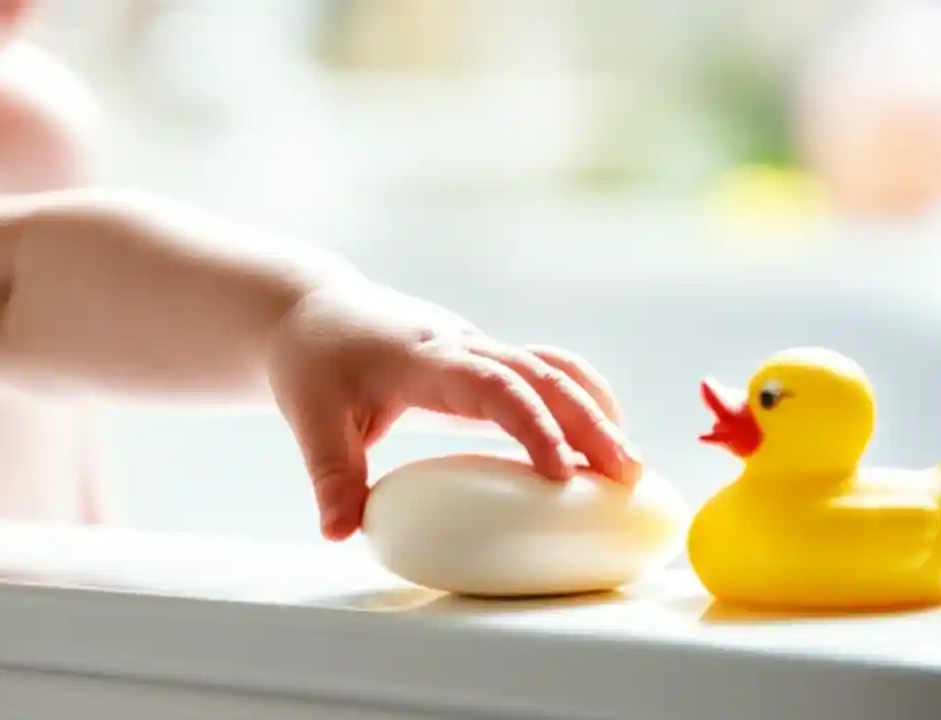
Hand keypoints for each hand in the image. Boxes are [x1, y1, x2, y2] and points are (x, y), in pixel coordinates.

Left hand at [267, 280, 641, 539]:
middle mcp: (462, 346)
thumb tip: (339, 533)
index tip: (562, 474)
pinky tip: (603, 437)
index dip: (534, 426)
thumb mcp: (311, 419)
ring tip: (630, 465)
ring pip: (554, 369)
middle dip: (589, 423)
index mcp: (425, 358)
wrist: (315, 310)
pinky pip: (546, 371)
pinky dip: (582, 398)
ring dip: (596, 410)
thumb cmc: (314, 361)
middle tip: (627, 476)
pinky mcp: (485, 359)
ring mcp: (478, 348)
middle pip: (542, 375)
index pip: (495, 386)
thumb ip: (331, 475)